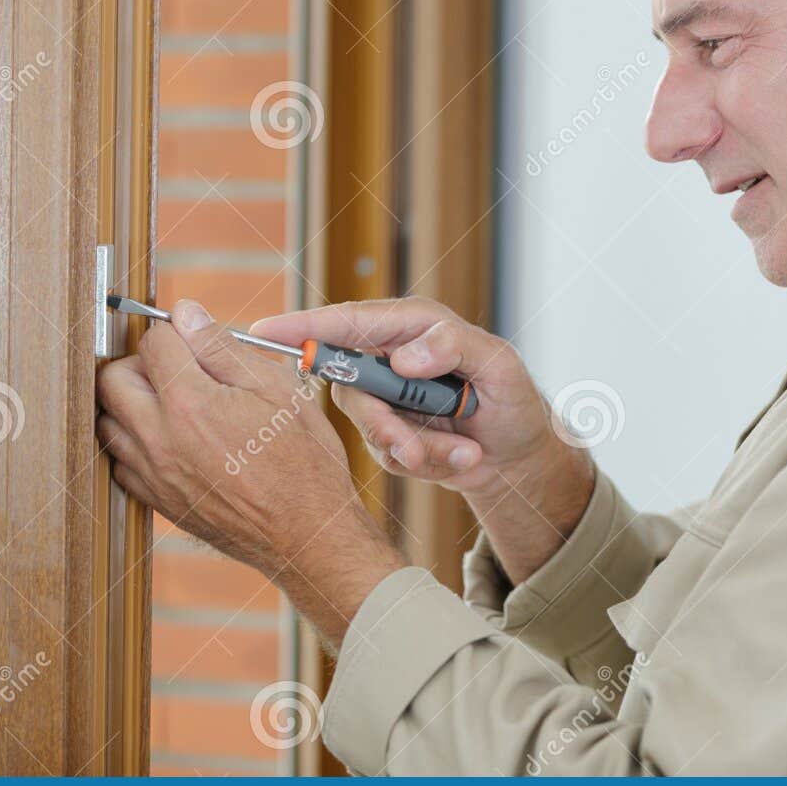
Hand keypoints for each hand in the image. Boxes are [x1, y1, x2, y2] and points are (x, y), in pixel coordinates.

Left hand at [96, 299, 404, 643]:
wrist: (306, 533)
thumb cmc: (303, 461)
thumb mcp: (277, 390)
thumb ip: (223, 349)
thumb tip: (186, 316)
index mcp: (190, 403)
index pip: (153, 343)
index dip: (177, 332)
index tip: (195, 339)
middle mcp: (158, 438)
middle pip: (112, 378)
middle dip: (142, 362)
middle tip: (178, 368)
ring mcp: (151, 473)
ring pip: (108, 420)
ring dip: (132, 401)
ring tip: (173, 402)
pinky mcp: (154, 499)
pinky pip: (119, 459)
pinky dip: (135, 440)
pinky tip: (171, 438)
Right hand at [249, 297, 594, 583]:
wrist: (520, 456)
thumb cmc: (514, 399)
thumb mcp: (499, 365)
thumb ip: (454, 345)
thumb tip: (402, 356)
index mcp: (412, 325)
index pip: (350, 321)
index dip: (305, 325)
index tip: (266, 330)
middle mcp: (390, 358)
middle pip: (349, 386)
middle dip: (383, 424)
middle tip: (413, 449)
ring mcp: (385, 400)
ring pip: (371, 430)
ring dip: (419, 449)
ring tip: (466, 453)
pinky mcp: (388, 437)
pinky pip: (390, 457)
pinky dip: (430, 463)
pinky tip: (462, 457)